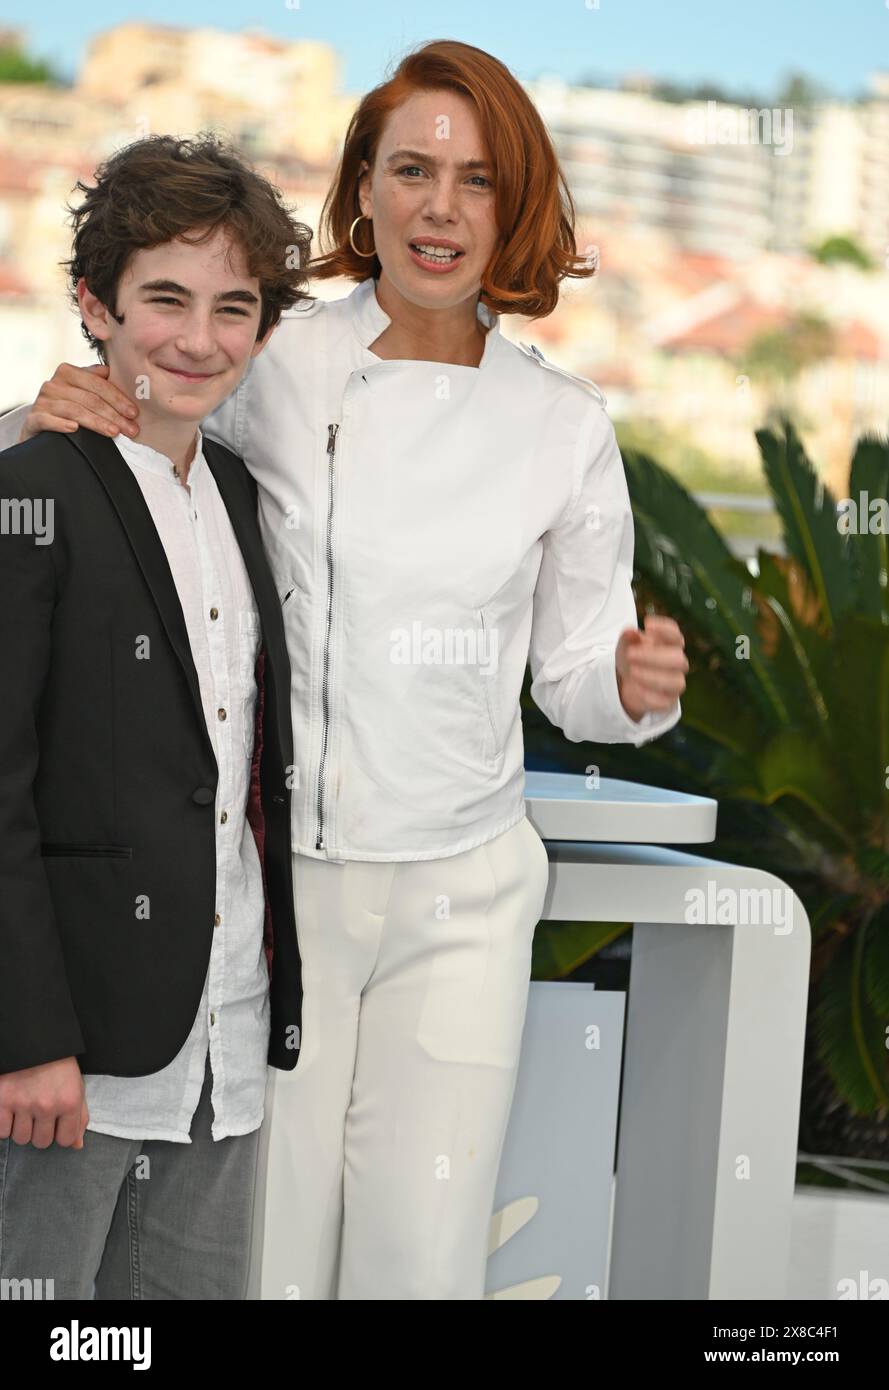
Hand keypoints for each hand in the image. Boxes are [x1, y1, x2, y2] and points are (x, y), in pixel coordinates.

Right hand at [0, 1056, 88, 1149]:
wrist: (34, 1041)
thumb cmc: (58, 1065)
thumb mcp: (76, 1087)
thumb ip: (79, 1117)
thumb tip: (77, 1146)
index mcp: (70, 1102)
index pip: (66, 1140)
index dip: (60, 1133)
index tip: (56, 1122)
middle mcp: (47, 1105)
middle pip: (41, 1142)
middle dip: (40, 1131)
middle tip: (38, 1114)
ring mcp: (23, 1104)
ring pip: (21, 1139)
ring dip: (21, 1128)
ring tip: (24, 1110)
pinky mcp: (2, 1101)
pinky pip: (2, 1132)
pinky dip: (5, 1124)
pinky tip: (11, 1110)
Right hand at [17, 362, 138, 442]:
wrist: (40, 428)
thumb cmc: (68, 409)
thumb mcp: (83, 393)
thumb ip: (97, 381)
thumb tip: (111, 371)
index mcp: (68, 373)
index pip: (98, 384)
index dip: (118, 398)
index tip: (134, 413)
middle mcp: (53, 384)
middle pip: (89, 399)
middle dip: (114, 415)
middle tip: (131, 429)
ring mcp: (42, 401)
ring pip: (74, 410)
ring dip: (97, 422)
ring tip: (114, 433)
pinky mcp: (33, 419)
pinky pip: (47, 420)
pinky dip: (61, 424)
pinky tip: (74, 429)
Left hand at [615, 613, 687, 721]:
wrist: (627, 682)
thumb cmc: (632, 658)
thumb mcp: (626, 645)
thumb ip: (628, 638)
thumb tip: (630, 632)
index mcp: (671, 645)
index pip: (676, 635)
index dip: (665, 629)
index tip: (647, 625)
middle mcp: (678, 663)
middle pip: (679, 659)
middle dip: (653, 657)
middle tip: (630, 654)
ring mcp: (675, 683)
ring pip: (677, 682)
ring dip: (651, 676)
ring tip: (632, 672)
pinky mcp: (668, 701)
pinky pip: (665, 702)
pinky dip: (649, 695)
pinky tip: (635, 687)